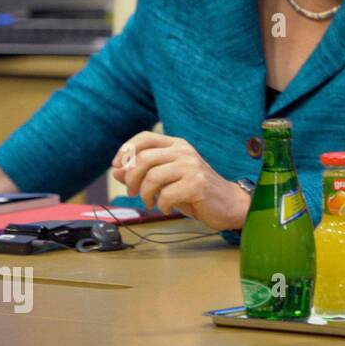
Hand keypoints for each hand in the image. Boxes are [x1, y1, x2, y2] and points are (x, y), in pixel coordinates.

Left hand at [111, 132, 247, 229]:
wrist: (228, 203)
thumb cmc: (195, 190)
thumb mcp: (166, 179)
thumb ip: (142, 173)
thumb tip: (116, 171)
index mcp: (177, 145)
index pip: (145, 137)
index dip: (126, 150)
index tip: (117, 167)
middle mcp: (184, 151)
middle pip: (143, 158)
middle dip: (131, 178)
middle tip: (133, 192)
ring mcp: (192, 166)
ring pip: (152, 177)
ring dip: (145, 194)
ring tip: (151, 202)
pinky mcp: (197, 184)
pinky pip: (166, 194)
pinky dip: (162, 205)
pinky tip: (167, 208)